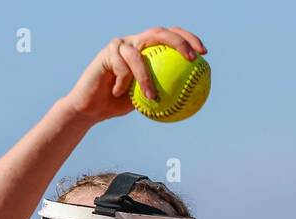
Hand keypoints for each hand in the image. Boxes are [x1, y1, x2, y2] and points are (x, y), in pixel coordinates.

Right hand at [62, 27, 206, 123]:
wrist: (91, 108)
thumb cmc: (119, 105)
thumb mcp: (146, 102)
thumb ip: (164, 94)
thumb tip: (191, 100)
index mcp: (147, 49)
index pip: (171, 36)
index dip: (189, 39)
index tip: (204, 54)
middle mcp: (135, 42)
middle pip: (159, 33)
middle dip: (178, 41)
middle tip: (191, 58)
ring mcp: (120, 45)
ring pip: (138, 55)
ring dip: (146, 78)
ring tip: (152, 96)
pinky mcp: (107, 53)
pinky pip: (121, 66)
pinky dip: (123, 81)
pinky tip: (120, 92)